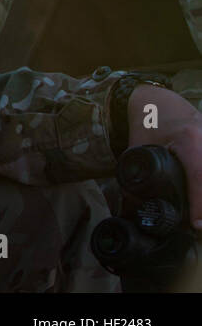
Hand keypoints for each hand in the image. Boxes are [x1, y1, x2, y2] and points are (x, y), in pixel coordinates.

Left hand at [127, 85, 201, 228]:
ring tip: (198, 219)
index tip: (197, 225)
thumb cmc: (147, 120)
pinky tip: (199, 204)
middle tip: (197, 228)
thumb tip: (131, 208)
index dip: (200, 204)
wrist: (158, 98)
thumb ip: (133, 175)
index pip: (199, 176)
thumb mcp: (137, 147)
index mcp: (189, 140)